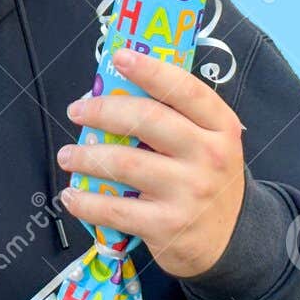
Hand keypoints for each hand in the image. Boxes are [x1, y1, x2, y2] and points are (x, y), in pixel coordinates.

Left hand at [57, 47, 246, 279]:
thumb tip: (116, 92)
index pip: (185, 90)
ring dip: (86, 157)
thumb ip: (176, 119)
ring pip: (124, 163)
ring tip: (68, 155)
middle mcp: (209, 156)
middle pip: (147, 120)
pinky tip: (72, 195)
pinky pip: (114, 209)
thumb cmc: (207, 181)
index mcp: (220, 127)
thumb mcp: (209, 144)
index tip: (120, 57)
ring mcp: (189, 192)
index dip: (151, 70)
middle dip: (103, 111)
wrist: (232, 241)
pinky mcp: (167, 226)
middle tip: (77, 111)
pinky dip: (86, 202)